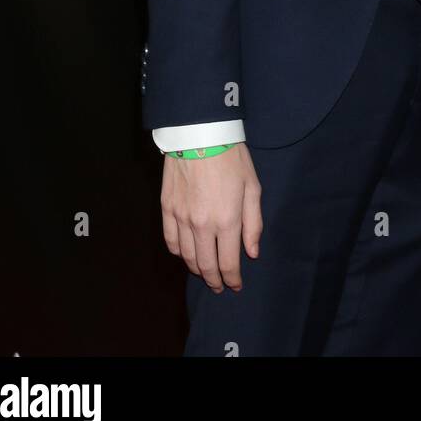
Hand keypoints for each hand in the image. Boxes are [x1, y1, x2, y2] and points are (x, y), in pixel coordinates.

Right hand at [160, 142, 261, 292]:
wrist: (199, 134)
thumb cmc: (231, 157)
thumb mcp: (252, 187)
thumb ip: (253, 223)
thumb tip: (252, 252)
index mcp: (227, 220)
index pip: (228, 263)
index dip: (232, 279)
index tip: (235, 285)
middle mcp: (202, 225)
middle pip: (206, 266)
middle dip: (214, 280)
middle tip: (219, 286)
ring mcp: (181, 218)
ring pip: (187, 256)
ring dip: (197, 269)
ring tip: (205, 272)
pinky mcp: (167, 208)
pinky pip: (171, 241)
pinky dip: (178, 253)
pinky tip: (185, 254)